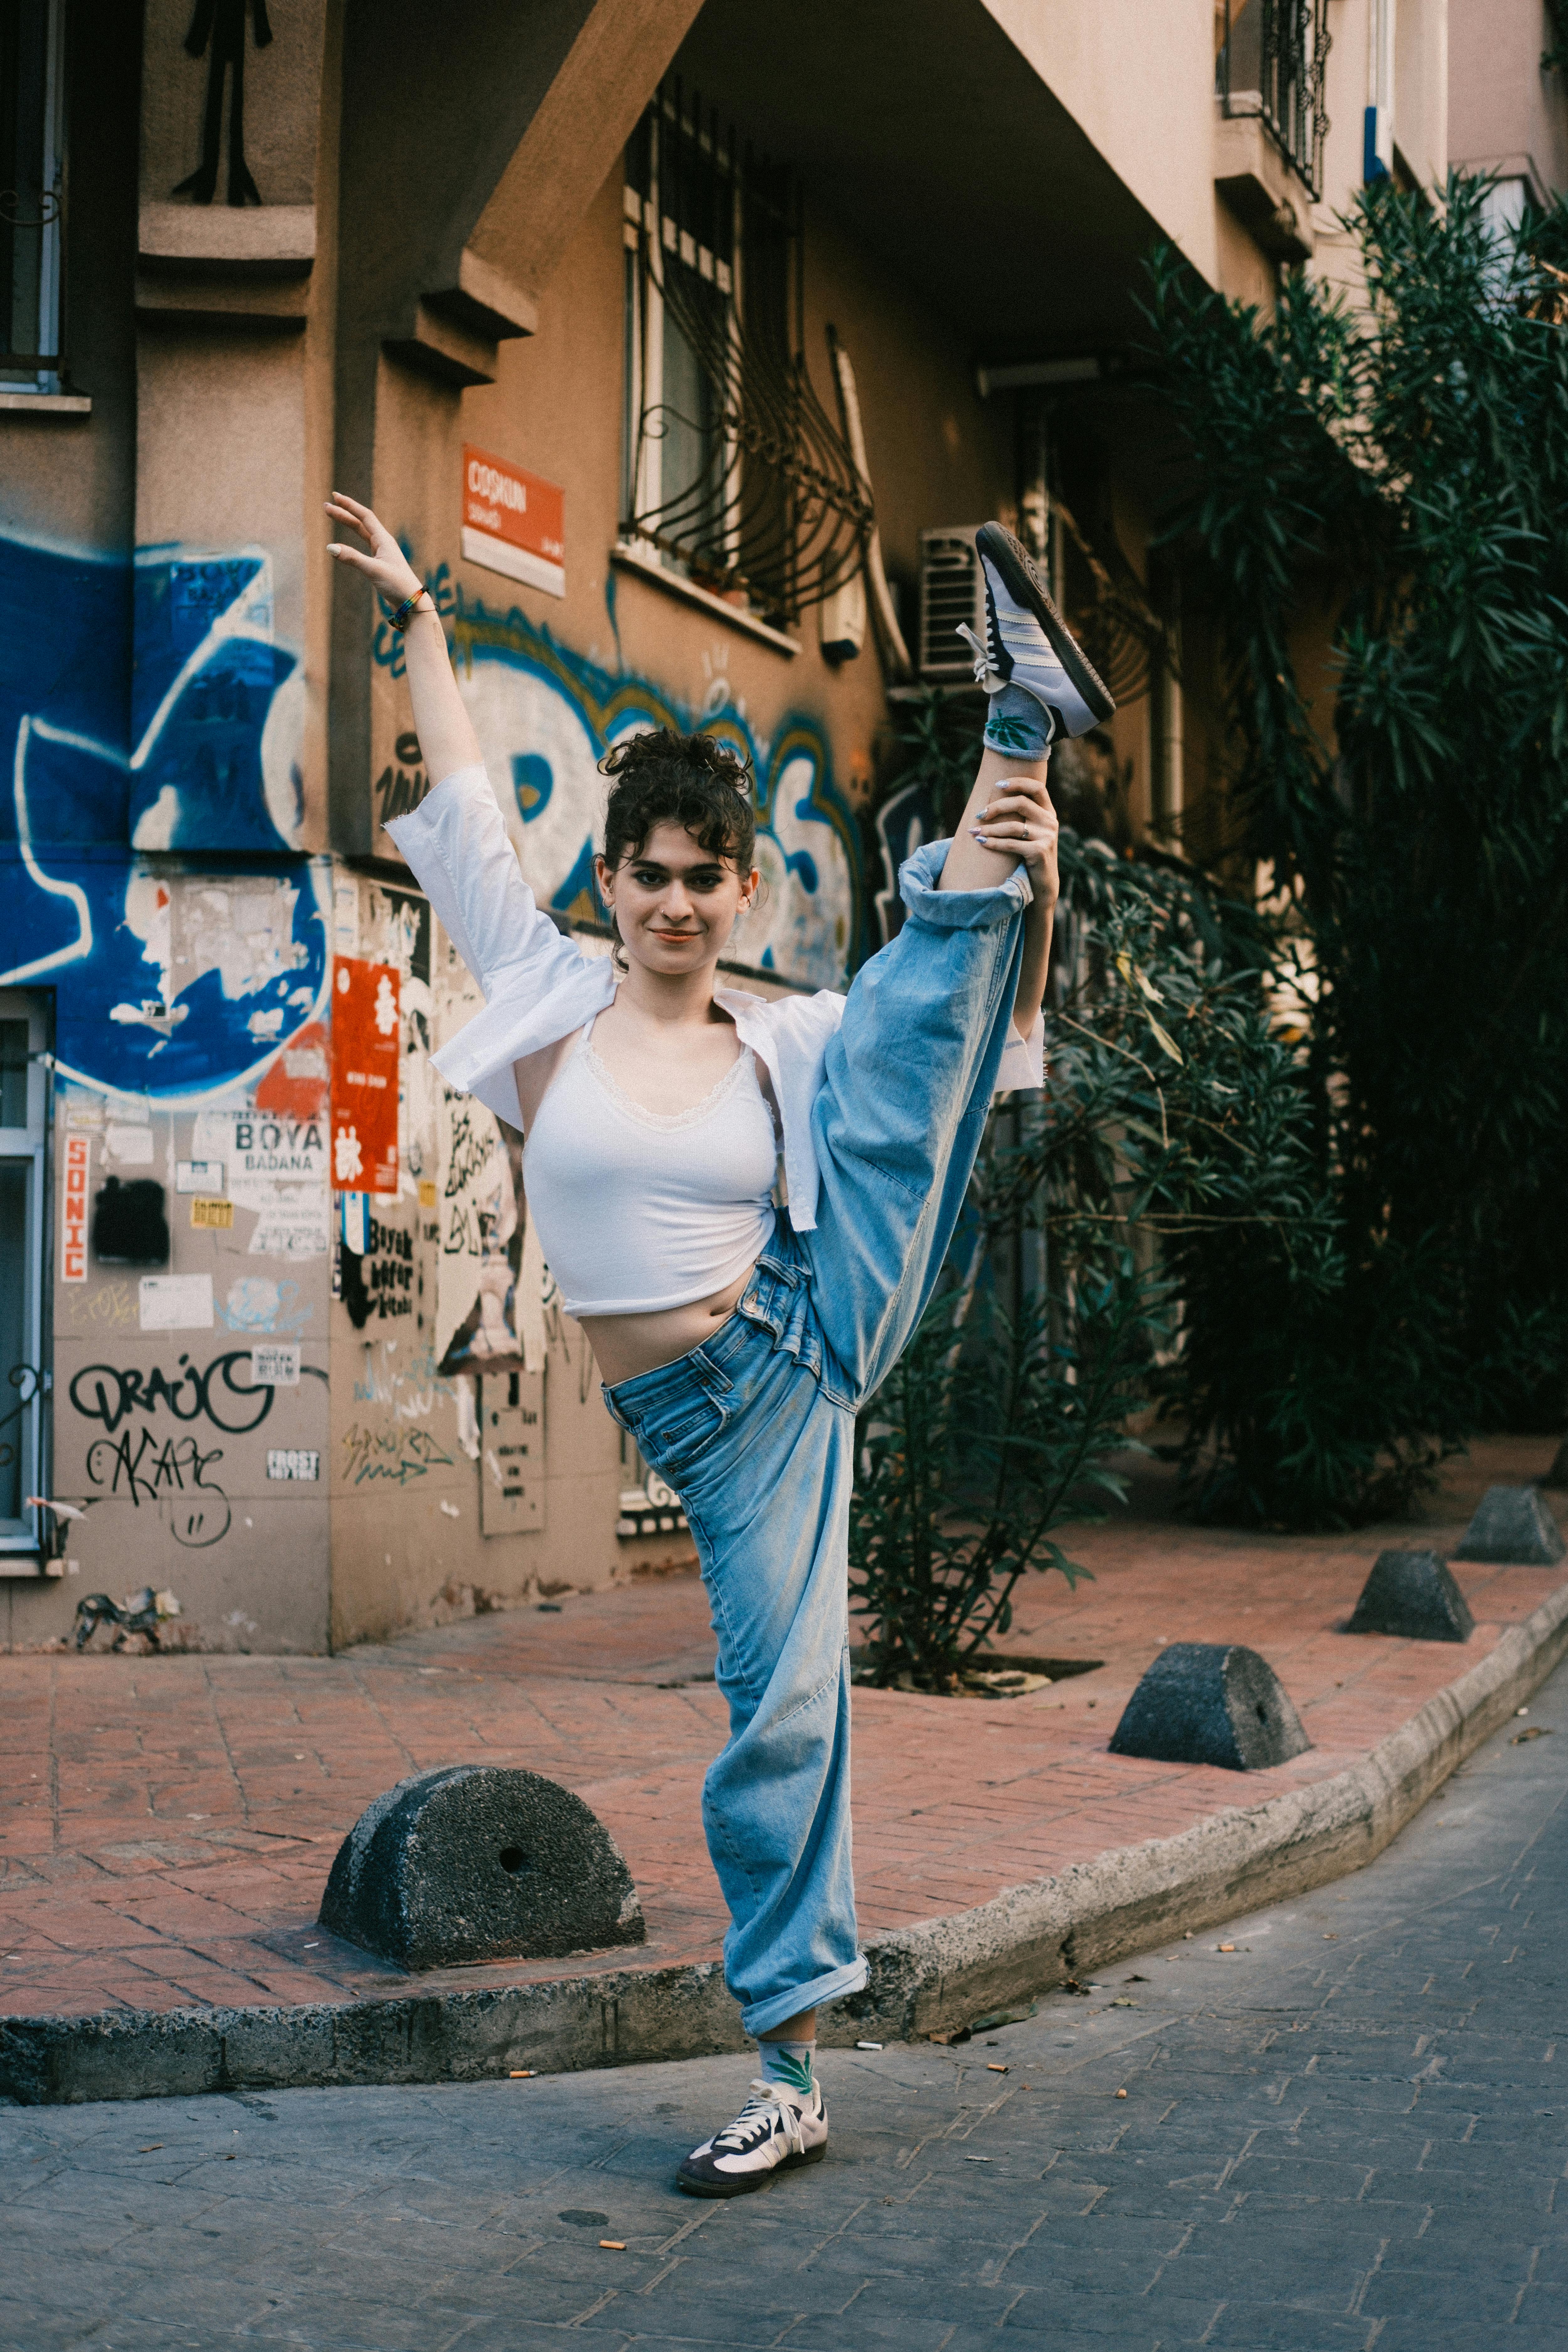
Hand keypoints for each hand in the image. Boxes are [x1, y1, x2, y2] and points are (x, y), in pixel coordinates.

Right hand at [324, 492, 424, 609]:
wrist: (412, 602)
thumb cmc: (397, 585)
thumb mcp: (373, 570)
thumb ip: (352, 558)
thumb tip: (330, 547)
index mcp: (384, 540)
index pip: (365, 516)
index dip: (349, 505)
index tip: (335, 497)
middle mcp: (383, 543)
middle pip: (361, 523)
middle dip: (344, 513)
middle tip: (326, 507)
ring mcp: (382, 553)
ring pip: (362, 533)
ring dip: (347, 523)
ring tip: (333, 515)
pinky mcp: (380, 564)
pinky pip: (363, 547)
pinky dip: (351, 542)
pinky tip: (343, 545)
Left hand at [971, 772, 1058, 904]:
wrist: (1043, 882)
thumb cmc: (1031, 853)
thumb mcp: (1032, 831)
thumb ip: (1023, 815)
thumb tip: (993, 801)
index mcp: (1049, 812)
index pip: (1037, 788)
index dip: (1018, 782)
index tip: (997, 784)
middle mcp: (1050, 821)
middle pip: (1021, 803)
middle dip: (996, 807)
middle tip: (979, 814)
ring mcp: (1047, 836)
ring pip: (1013, 826)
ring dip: (990, 828)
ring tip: (974, 831)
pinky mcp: (1040, 852)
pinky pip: (1010, 844)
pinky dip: (993, 843)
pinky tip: (981, 842)